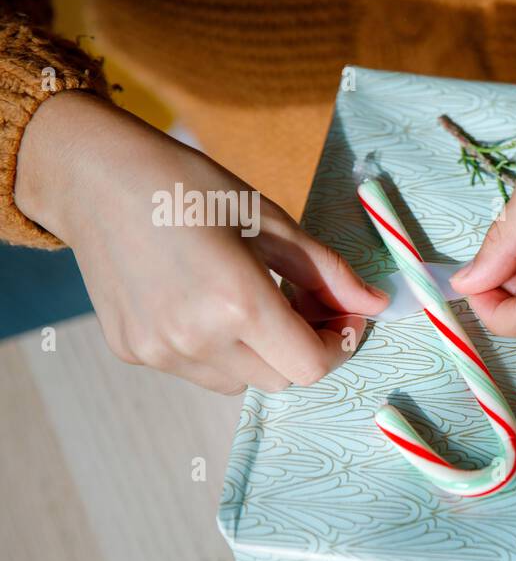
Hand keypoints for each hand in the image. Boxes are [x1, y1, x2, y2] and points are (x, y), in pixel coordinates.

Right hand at [14, 91, 388, 393]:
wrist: (92, 178)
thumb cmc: (187, 187)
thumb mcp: (269, 219)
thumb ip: (327, 272)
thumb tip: (379, 304)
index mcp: (236, 303)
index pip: (311, 366)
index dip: (338, 345)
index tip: (342, 315)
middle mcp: (195, 339)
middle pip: (281, 378)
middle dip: (303, 347)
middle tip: (302, 302)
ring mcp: (160, 352)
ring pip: (241, 382)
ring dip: (261, 352)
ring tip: (248, 298)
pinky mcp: (133, 353)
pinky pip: (198, 371)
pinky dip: (218, 349)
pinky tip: (202, 302)